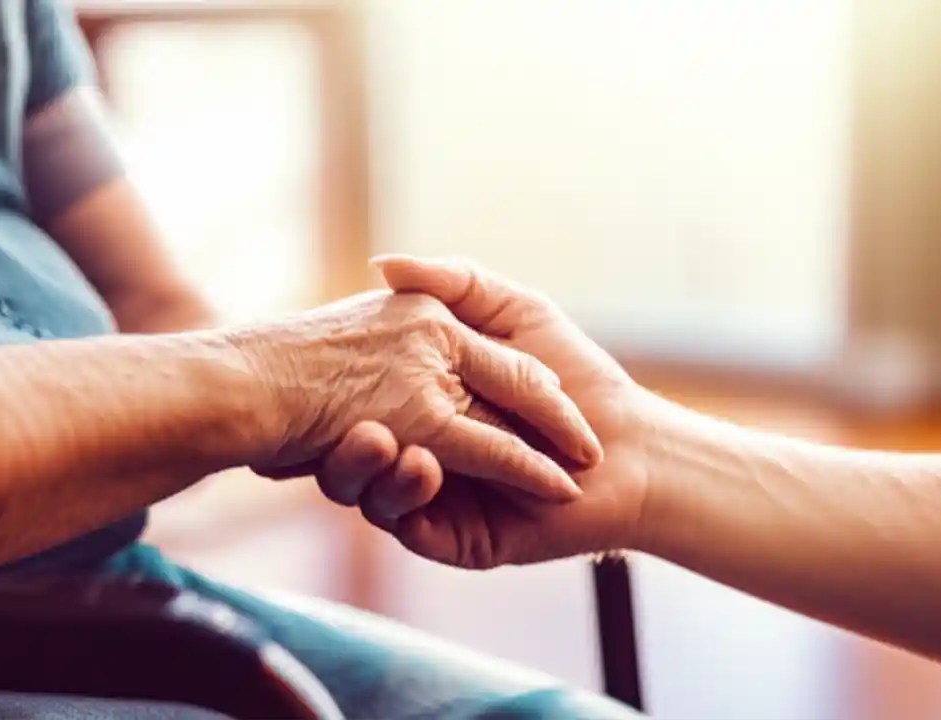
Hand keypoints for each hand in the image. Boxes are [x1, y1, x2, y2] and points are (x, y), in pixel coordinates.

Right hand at [238, 290, 601, 500]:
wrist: (630, 448)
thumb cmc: (578, 375)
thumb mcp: (511, 309)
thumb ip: (453, 281)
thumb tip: (382, 262)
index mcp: (424, 400)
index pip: (361, 395)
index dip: (333, 384)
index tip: (310, 362)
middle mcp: (420, 450)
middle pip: (355, 449)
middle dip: (338, 434)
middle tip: (332, 410)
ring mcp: (435, 497)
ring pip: (374, 490)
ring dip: (371, 467)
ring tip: (383, 441)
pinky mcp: (454, 538)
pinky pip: (413, 527)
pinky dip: (408, 502)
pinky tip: (421, 468)